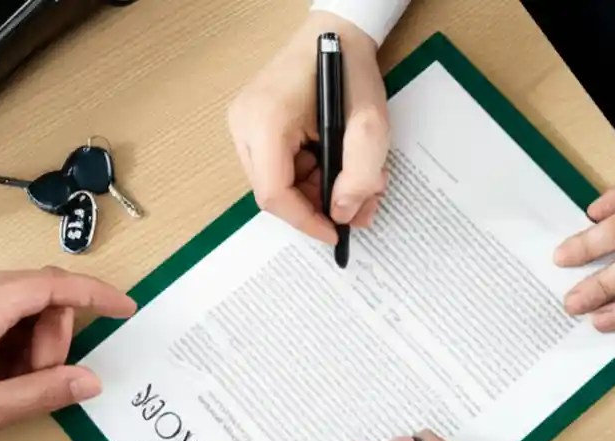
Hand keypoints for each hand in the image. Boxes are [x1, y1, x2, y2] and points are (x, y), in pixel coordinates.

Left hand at [0, 267, 136, 440]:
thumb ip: (49, 390)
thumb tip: (90, 381)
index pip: (53, 285)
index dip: (96, 294)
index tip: (124, 307)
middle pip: (42, 294)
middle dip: (53, 337)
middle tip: (36, 378)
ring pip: (25, 301)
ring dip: (33, 340)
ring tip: (9, 379)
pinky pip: (3, 306)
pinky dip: (13, 336)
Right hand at [227, 12, 389, 243]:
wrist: (336, 33)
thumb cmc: (349, 69)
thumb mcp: (370, 124)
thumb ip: (361, 175)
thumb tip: (342, 213)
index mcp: (265, 123)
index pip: (274, 194)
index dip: (306, 221)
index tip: (336, 233)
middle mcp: (244, 126)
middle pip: (275, 192)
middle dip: (318, 205)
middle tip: (358, 205)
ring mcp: (245, 126)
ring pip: (279, 183)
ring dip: (319, 190)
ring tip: (358, 181)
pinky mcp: (254, 127)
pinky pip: (279, 167)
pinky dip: (312, 174)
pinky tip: (339, 164)